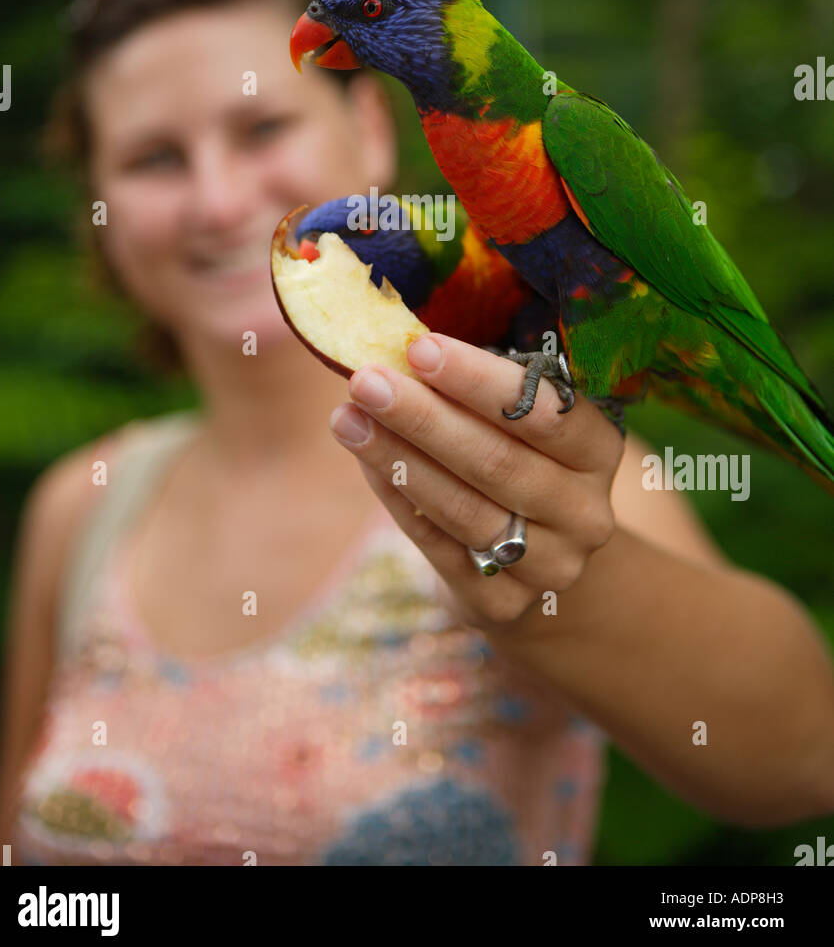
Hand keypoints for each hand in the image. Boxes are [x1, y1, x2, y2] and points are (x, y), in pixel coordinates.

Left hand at [327, 333, 622, 635]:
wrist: (540, 559)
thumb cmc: (519, 456)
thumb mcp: (522, 419)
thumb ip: (478, 386)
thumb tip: (398, 341)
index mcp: (599, 450)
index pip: (546, 413)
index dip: (479, 382)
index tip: (419, 348)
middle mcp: (585, 512)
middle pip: (498, 463)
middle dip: (424, 418)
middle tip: (365, 380)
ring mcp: (550, 565)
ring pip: (464, 510)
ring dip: (398, 459)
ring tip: (347, 419)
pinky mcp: (504, 605)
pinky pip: (439, 548)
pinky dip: (397, 500)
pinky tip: (365, 460)